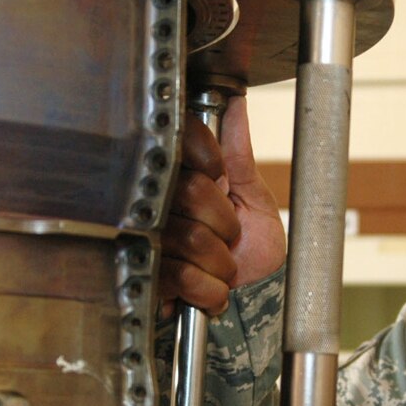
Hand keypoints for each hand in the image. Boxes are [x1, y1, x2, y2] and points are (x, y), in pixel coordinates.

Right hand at [158, 96, 286, 316]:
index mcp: (185, 178)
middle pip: (191, 190)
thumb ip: (239, 155)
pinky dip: (210, 288)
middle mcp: (161, 204)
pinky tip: (213, 288)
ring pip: (190, 236)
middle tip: (232, 237)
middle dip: (226, 222)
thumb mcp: (255, 199)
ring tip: (224, 267)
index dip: (212, 163)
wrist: (253, 301)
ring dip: (221, 261)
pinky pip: (181, 274)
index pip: (182, 142)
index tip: (224, 182)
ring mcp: (151, 240)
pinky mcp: (149, 277)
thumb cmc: (254, 250)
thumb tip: (236, 104)